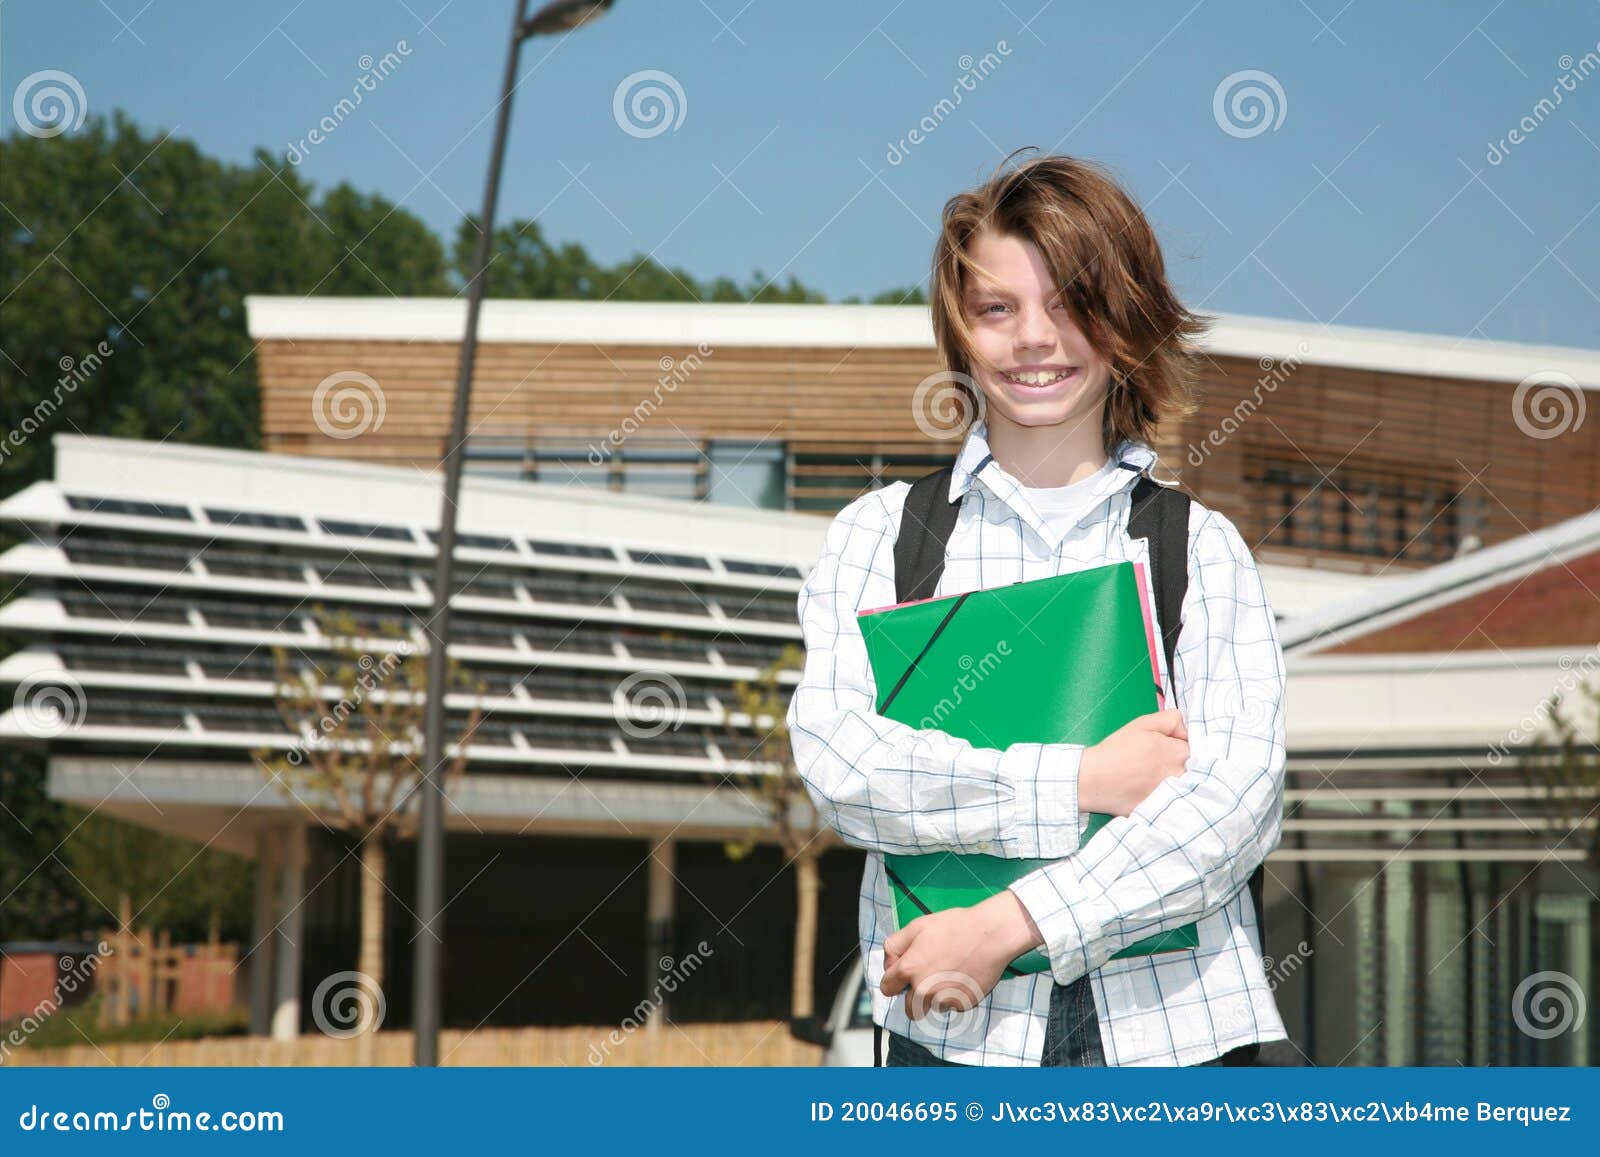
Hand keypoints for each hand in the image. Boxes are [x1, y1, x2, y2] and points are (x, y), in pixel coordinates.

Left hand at [880, 891, 1042, 1017]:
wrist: (989, 934)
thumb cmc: (954, 926)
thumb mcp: (917, 926)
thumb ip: (895, 945)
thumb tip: (889, 963)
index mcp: (909, 969)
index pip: (887, 988)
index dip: (893, 981)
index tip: (902, 977)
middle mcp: (923, 989)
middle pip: (909, 1008)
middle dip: (914, 998)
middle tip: (927, 980)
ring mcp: (944, 999)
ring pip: (932, 1007)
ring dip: (935, 997)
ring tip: (949, 974)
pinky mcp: (963, 1004)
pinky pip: (953, 1005)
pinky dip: (955, 995)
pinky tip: (963, 976)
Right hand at [1079, 708, 1188, 815]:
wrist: (1093, 779)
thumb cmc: (1116, 750)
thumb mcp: (1143, 723)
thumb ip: (1171, 719)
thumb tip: (1185, 729)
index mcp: (1179, 753)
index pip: (1196, 748)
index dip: (1180, 746)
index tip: (1166, 748)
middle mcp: (1181, 776)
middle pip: (1192, 770)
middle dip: (1179, 765)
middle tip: (1155, 764)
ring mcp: (1172, 796)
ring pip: (1183, 788)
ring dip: (1173, 782)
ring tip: (1149, 779)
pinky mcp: (1161, 812)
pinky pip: (1170, 804)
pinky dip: (1163, 799)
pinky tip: (1146, 793)